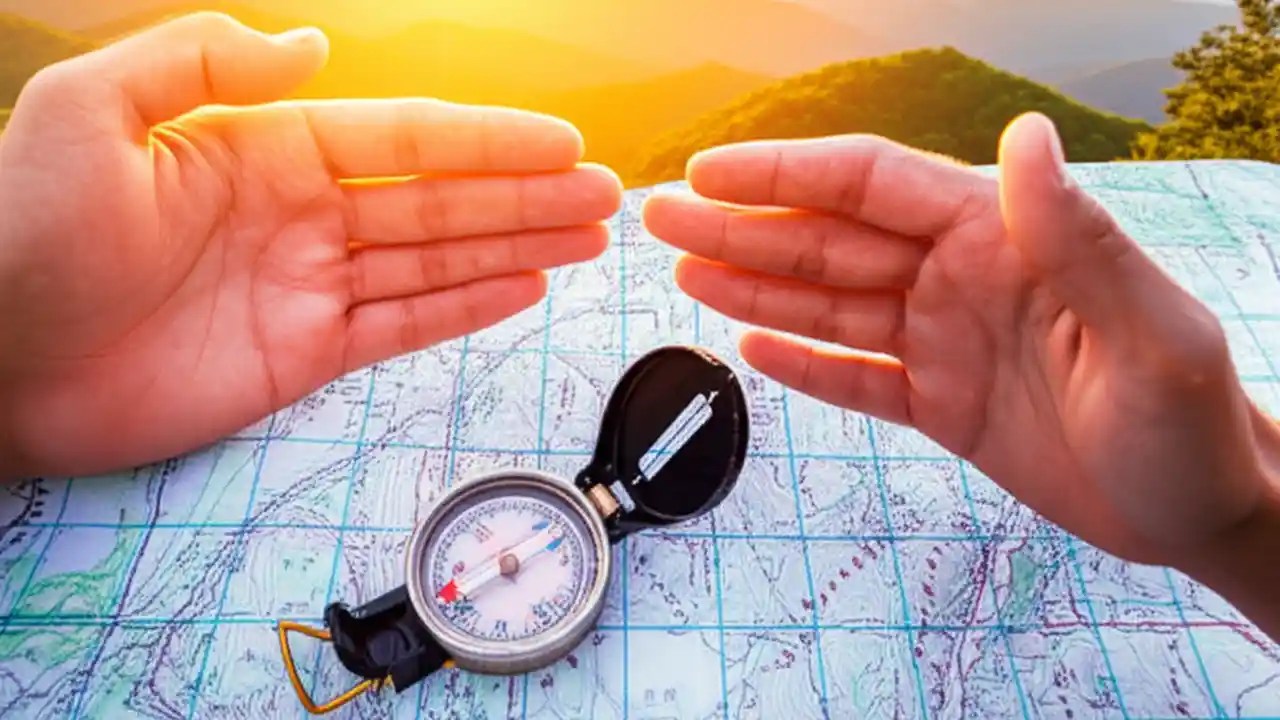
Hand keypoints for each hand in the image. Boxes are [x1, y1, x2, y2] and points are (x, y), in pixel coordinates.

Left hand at [0, 13, 621, 479]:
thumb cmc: (21, 232)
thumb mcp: (92, 112)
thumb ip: (205, 61)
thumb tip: (315, 52)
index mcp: (267, 145)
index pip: (406, 137)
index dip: (491, 140)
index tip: (564, 143)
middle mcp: (303, 211)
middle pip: (442, 198)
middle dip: (528, 195)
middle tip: (605, 197)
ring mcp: (309, 284)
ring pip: (438, 259)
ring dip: (517, 247)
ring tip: (586, 240)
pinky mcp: (304, 353)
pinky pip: (403, 326)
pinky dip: (466, 310)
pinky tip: (522, 291)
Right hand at [642, 112, 1279, 571]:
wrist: (1199, 511)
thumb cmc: (1192, 423)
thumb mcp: (1147, 332)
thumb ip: (1078, 238)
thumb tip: (1023, 139)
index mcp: (999, 239)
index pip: (870, 186)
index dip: (783, 175)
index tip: (709, 173)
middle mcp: (960, 278)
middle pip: (829, 240)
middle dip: (740, 228)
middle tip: (661, 218)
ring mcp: (945, 340)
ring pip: (829, 304)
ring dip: (753, 286)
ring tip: (684, 274)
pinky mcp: (942, 402)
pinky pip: (855, 376)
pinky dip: (801, 363)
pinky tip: (749, 346)